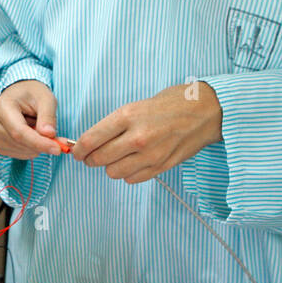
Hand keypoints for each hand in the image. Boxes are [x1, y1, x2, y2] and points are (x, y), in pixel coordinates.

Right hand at [0, 79, 63, 158]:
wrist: (19, 94)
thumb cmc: (32, 94)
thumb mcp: (45, 98)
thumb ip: (48, 116)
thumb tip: (48, 134)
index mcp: (1, 107)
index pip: (19, 132)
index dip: (39, 143)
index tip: (57, 148)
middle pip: (19, 143)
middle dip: (42, 145)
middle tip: (59, 140)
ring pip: (20, 150)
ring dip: (36, 147)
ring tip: (40, 129)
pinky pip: (17, 154)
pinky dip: (30, 150)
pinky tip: (33, 136)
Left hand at [71, 83, 222, 183]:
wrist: (204, 111)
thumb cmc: (171, 104)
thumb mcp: (137, 105)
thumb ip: (115, 124)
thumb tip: (92, 140)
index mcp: (127, 116)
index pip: (91, 140)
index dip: (79, 149)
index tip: (77, 152)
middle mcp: (137, 137)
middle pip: (99, 159)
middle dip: (91, 159)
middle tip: (91, 156)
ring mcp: (150, 154)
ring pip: (114, 172)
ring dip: (110, 167)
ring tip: (116, 157)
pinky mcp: (161, 166)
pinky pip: (132, 179)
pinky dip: (128, 173)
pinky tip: (132, 163)